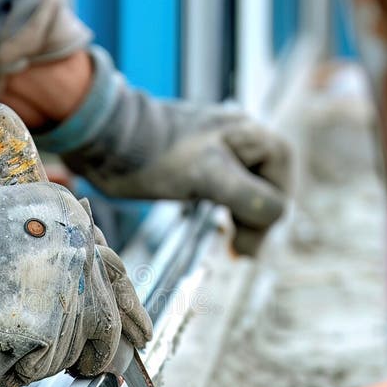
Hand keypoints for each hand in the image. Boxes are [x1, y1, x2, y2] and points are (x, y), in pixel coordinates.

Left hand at [37, 47, 291, 254]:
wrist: (106, 139)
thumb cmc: (156, 156)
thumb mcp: (210, 177)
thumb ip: (250, 197)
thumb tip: (274, 217)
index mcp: (252, 135)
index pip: (280, 184)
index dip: (267, 217)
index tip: (242, 248)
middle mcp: (241, 137)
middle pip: (268, 186)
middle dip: (256, 219)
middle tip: (238, 252)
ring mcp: (220, 147)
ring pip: (247, 189)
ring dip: (242, 217)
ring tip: (232, 245)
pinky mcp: (198, 159)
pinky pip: (225, 187)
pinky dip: (225, 208)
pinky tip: (215, 225)